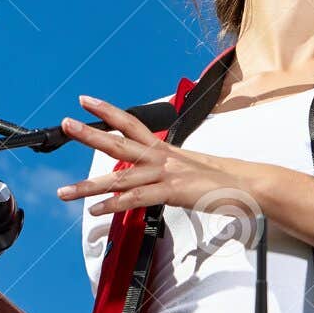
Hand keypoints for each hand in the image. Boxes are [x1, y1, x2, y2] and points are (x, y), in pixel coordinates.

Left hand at [55, 95, 256, 214]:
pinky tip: (95, 211)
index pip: (131, 124)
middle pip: (119, 142)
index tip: (86, 101)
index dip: (108, 111)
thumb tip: (153, 177)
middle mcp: (162, 157)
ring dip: (88, 186)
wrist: (249, 184)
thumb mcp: (190, 169)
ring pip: (120, 177)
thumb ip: (168, 170)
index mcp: (165, 149)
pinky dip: (114, 205)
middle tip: (65, 124)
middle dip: (89, 134)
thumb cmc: (223, 179)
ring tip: (64, 191)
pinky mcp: (172, 192)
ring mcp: (166, 174)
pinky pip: (136, 199)